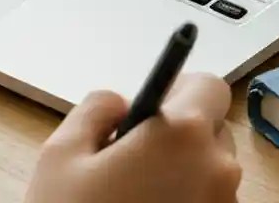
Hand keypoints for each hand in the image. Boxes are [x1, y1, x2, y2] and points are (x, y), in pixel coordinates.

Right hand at [26, 73, 240, 202]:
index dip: (182, 90)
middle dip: (179, 137)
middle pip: (212, 131)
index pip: (210, 87)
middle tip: (134, 157)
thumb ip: (97, 108)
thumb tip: (122, 103)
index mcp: (181, 135)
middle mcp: (216, 170)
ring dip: (183, 174)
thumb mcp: (61, 153)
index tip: (157, 106)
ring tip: (135, 196)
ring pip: (212, 172)